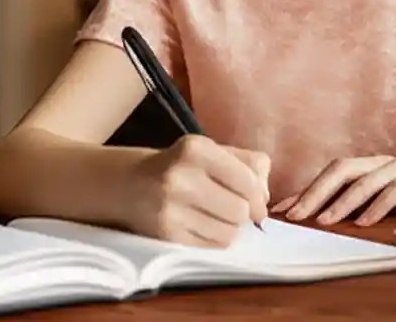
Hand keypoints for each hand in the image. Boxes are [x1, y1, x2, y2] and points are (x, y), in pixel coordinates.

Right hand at [126, 134, 270, 246]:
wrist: (130, 184)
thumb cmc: (183, 166)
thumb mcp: (213, 151)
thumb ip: (249, 164)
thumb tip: (265, 196)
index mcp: (195, 148)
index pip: (247, 180)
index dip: (260, 196)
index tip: (258, 202)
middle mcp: (180, 176)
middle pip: (240, 210)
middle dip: (246, 214)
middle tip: (238, 210)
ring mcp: (170, 208)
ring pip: (229, 232)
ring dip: (232, 228)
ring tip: (220, 217)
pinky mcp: (165, 234)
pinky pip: (212, 245)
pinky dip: (217, 238)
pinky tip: (206, 226)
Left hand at [271, 155, 395, 226]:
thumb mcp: (384, 197)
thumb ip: (358, 203)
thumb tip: (321, 218)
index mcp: (368, 166)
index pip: (329, 175)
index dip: (305, 190)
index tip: (281, 209)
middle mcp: (380, 162)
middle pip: (341, 170)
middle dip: (315, 192)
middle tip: (295, 215)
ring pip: (366, 180)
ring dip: (343, 202)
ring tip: (324, 221)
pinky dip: (379, 205)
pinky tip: (365, 221)